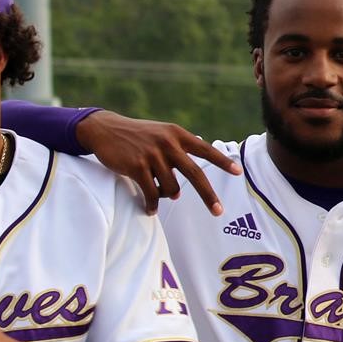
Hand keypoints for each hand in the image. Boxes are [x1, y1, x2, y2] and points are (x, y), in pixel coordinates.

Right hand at [78, 111, 241, 215]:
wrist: (105, 130)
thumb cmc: (137, 136)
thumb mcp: (161, 133)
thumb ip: (178, 147)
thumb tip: (191, 171)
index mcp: (177, 134)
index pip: (205, 149)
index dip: (222, 161)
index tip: (237, 172)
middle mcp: (168, 143)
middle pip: (195, 174)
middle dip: (208, 195)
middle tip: (219, 212)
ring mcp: (153, 155)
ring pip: (171, 188)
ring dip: (166, 196)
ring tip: (157, 196)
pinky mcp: (137, 166)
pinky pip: (152, 193)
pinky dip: (152, 204)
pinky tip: (149, 208)